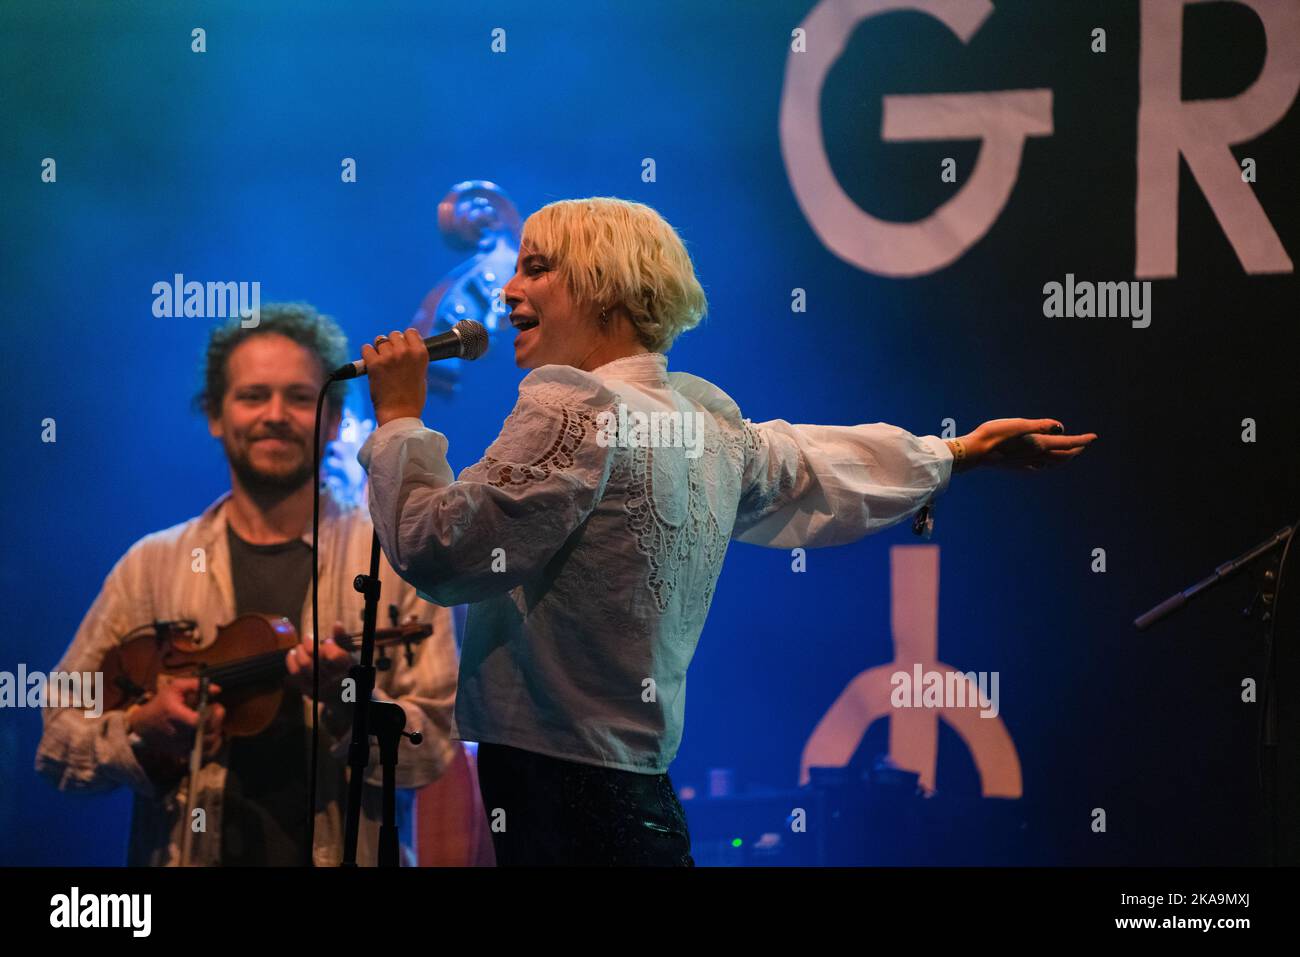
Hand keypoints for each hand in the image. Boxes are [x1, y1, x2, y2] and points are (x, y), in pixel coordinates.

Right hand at [127, 677, 224, 758]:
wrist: (143, 725)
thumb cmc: (161, 704)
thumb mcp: (175, 688)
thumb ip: (196, 685)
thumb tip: (217, 689)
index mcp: (176, 716)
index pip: (199, 722)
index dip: (212, 715)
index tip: (215, 705)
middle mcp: (179, 734)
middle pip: (208, 733)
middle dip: (218, 720)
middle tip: (217, 710)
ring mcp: (181, 746)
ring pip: (209, 744)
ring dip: (216, 731)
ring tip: (213, 721)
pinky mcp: (182, 753)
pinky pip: (204, 754)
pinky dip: (212, 746)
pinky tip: (211, 733)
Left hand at [284, 623, 353, 702]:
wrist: (344, 698)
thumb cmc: (347, 671)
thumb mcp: (350, 656)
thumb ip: (342, 640)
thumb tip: (336, 624)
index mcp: (347, 670)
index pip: (335, 657)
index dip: (329, 646)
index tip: (328, 641)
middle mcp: (333, 681)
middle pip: (316, 661)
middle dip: (308, 645)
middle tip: (307, 637)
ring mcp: (320, 687)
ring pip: (304, 667)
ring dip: (299, 653)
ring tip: (299, 646)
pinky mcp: (309, 691)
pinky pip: (296, 675)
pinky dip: (291, 662)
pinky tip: (292, 653)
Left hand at [363, 329, 428, 425]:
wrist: (399, 414)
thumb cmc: (412, 398)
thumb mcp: (421, 375)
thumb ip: (414, 358)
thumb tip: (404, 347)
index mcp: (421, 354)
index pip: (411, 332)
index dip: (405, 339)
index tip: (402, 346)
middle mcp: (406, 352)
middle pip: (394, 334)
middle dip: (391, 343)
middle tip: (390, 358)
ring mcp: (390, 357)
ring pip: (379, 340)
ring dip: (379, 349)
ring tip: (381, 363)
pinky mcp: (375, 364)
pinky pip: (366, 348)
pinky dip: (367, 354)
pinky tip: (371, 364)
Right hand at [957, 418, 1096, 471]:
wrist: (975, 451)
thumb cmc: (994, 434)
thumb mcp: (1019, 424)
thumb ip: (1041, 425)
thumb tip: (1061, 427)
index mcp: (1039, 444)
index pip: (1067, 443)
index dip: (1082, 440)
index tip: (1094, 437)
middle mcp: (1036, 456)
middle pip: (1063, 456)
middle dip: (1075, 450)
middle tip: (1084, 444)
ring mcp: (1027, 463)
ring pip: (1053, 463)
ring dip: (1064, 458)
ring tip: (1068, 453)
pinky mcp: (1017, 466)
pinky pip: (1040, 467)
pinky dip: (1049, 463)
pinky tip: (1043, 462)